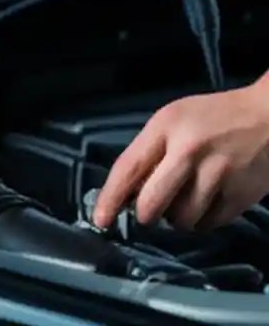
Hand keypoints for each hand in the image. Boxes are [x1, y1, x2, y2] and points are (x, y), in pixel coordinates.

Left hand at [93, 79, 268, 230]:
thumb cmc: (212, 118)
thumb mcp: (173, 120)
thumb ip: (150, 151)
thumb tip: (125, 194)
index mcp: (166, 127)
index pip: (128, 168)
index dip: (110, 198)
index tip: (100, 220)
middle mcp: (189, 150)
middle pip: (152, 202)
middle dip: (145, 215)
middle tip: (148, 213)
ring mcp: (218, 173)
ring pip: (181, 219)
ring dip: (177, 219)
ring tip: (183, 202)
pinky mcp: (242, 193)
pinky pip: (210, 224)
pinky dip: (203, 221)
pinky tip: (206, 204)